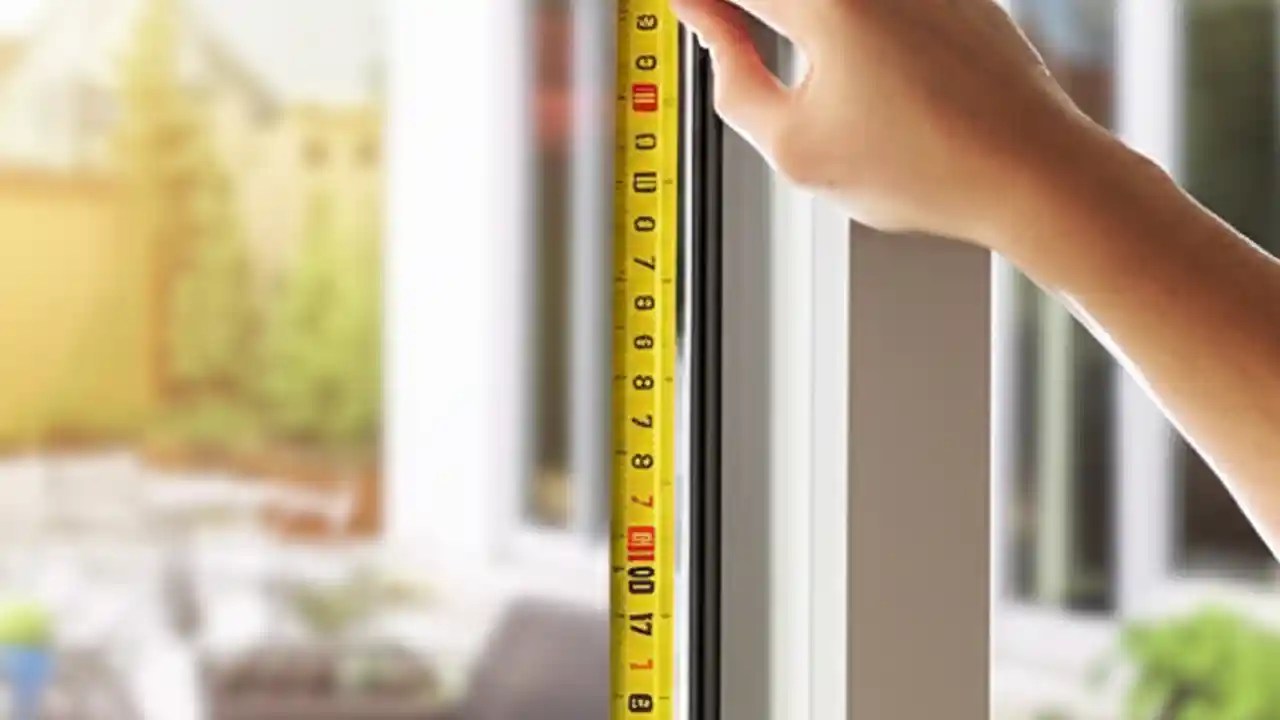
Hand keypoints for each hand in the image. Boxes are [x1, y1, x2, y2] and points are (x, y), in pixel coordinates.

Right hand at [671, 0, 1117, 249]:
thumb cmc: (924, 168)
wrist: (1031, 172)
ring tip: (794, 63)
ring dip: (802, 25)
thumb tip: (709, 30)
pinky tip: (873, 90)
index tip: (687, 12)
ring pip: (831, 6)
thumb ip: (734, 81)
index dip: (703, 5)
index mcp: (829, 3)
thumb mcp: (795, 148)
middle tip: (725, 31)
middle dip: (752, 14)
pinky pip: (879, 8)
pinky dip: (849, 27)